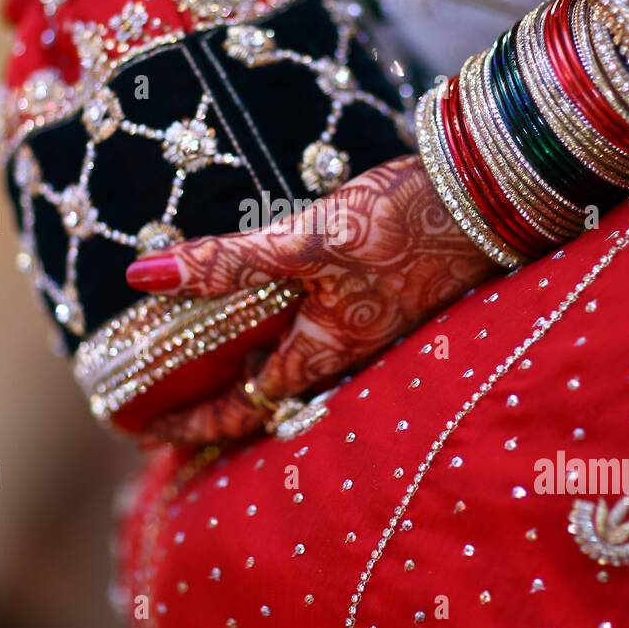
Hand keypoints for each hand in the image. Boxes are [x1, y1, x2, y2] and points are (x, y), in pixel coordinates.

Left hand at [125, 155, 500, 443]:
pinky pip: (309, 325)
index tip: (142, 432)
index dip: (191, 423)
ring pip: (288, 357)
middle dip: (211, 399)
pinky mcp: (374, 292)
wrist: (486, 195)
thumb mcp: (305, 242)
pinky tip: (258, 298)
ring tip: (196, 352)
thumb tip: (143, 276)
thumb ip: (229, 262)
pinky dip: (271, 325)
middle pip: (264, 391)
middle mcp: (341, 349)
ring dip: (241, 362)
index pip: (243, 407)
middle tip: (157, 397)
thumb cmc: (400, 225)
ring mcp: (360, 322)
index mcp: (323, 351)